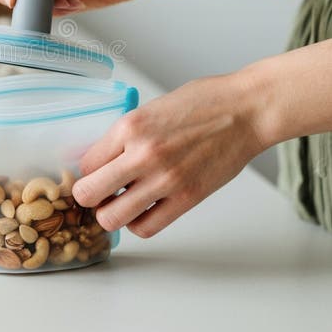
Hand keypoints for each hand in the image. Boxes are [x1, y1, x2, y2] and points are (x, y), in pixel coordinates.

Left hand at [73, 71, 265, 236]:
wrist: (246, 110)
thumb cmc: (203, 103)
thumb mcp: (150, 109)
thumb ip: (123, 136)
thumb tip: (97, 158)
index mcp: (130, 126)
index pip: (85, 164)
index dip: (87, 172)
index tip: (95, 174)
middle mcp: (143, 153)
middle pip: (88, 194)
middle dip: (89, 197)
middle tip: (99, 193)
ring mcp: (165, 179)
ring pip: (112, 218)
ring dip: (110, 214)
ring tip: (121, 203)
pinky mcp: (187, 198)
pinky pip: (146, 227)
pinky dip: (138, 224)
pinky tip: (144, 210)